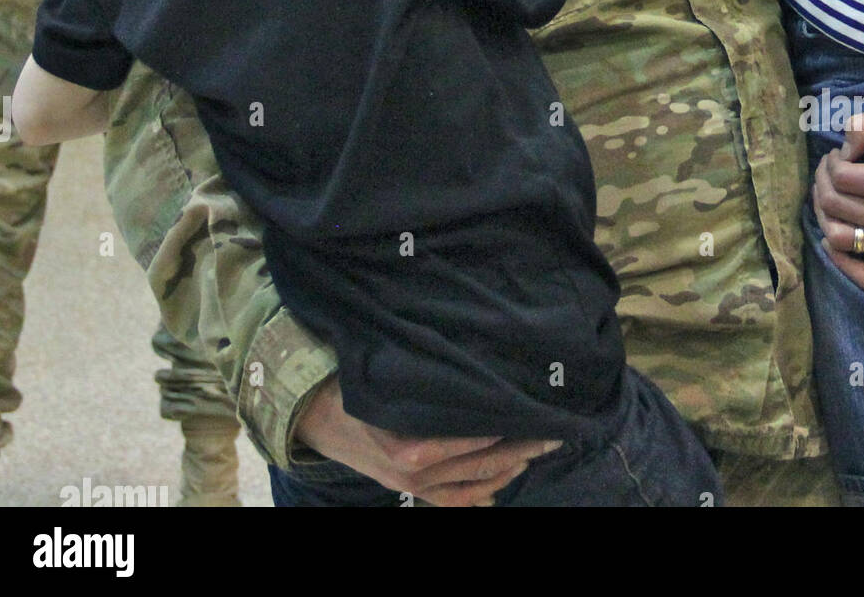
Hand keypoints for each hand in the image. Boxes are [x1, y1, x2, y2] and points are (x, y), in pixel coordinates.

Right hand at [295, 376, 561, 506]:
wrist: (310, 415)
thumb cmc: (352, 384)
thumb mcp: (387, 375)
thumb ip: (429, 378)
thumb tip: (475, 361)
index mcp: (410, 444)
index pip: (473, 438)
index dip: (507, 425)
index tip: (535, 409)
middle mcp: (414, 472)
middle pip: (480, 464)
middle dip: (519, 449)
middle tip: (552, 433)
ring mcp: (411, 486)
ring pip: (471, 487)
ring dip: (507, 471)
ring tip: (535, 453)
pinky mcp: (408, 491)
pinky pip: (451, 503)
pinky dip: (479, 497)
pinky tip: (501, 485)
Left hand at [810, 107, 863, 288]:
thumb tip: (842, 149)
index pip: (840, 177)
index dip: (831, 161)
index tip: (840, 154)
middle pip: (833, 205)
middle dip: (822, 180)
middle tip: (832, 169)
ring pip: (836, 237)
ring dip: (822, 213)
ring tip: (832, 194)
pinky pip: (859, 275)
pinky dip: (838, 257)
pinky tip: (835, 231)